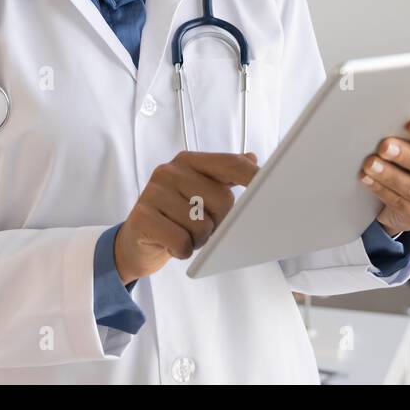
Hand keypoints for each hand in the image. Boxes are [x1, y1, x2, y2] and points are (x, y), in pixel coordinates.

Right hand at [115, 151, 258, 283]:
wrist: (135, 241)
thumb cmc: (174, 216)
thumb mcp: (199, 191)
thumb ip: (225, 175)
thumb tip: (253, 159)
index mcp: (189, 161)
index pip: (230, 164)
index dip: (254, 176)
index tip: (274, 187)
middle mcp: (169, 171)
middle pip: (222, 201)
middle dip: (218, 223)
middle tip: (199, 225)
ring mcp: (153, 193)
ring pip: (202, 226)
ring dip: (198, 239)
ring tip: (183, 233)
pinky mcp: (142, 218)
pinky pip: (182, 242)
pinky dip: (182, 250)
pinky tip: (172, 244)